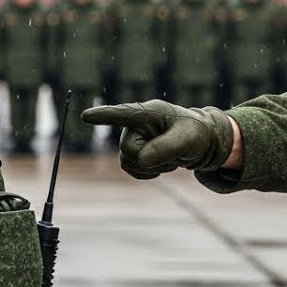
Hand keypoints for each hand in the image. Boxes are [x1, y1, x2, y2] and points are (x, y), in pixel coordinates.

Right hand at [81, 100, 234, 178]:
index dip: (104, 116)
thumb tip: (141, 159)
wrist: (200, 142)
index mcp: (148, 113)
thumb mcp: (188, 139)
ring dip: (151, 167)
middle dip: (150, 160)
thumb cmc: (195, 133)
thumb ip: (166, 147)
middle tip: (173, 155)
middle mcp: (136, 125)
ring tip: (169, 158)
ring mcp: (133, 139)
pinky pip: (130, 169)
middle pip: (128, 151)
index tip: (86, 116)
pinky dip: (147, 173)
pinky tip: (161, 166)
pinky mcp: (134, 152)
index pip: (122, 114)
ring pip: (127, 163)